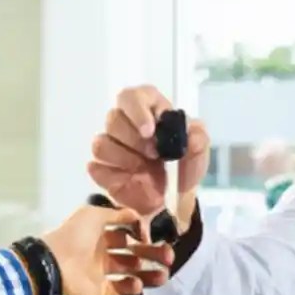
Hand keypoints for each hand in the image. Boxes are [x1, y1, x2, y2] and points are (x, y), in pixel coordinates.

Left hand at [40, 204, 173, 294]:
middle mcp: (102, 251)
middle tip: (169, 256)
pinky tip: (138, 283)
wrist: (54, 262)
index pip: (127, 233)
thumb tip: (137, 217)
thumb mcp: (95, 214)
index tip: (151, 236)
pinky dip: (131, 287)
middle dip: (152, 254)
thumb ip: (118, 213)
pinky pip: (120, 289)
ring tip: (164, 275)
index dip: (141, 234)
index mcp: (99, 233)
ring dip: (148, 273)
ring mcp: (101, 271)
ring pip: (131, 272)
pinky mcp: (99, 290)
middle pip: (133, 253)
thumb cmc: (74, 235)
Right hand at [87, 85, 210, 219]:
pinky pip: (96, 166)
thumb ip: (199, 139)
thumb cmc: (183, 165)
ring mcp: (110, 145)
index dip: (137, 110)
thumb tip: (191, 136)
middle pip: (113, 119)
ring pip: (101, 143)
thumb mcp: (199, 151)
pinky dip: (114, 175)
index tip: (150, 131)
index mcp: (147, 108)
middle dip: (134, 139)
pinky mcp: (102, 168)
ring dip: (125, 158)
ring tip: (144, 168)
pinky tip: (131, 179)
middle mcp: (125, 123)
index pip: (132, 97)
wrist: (175, 197)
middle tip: (154, 155)